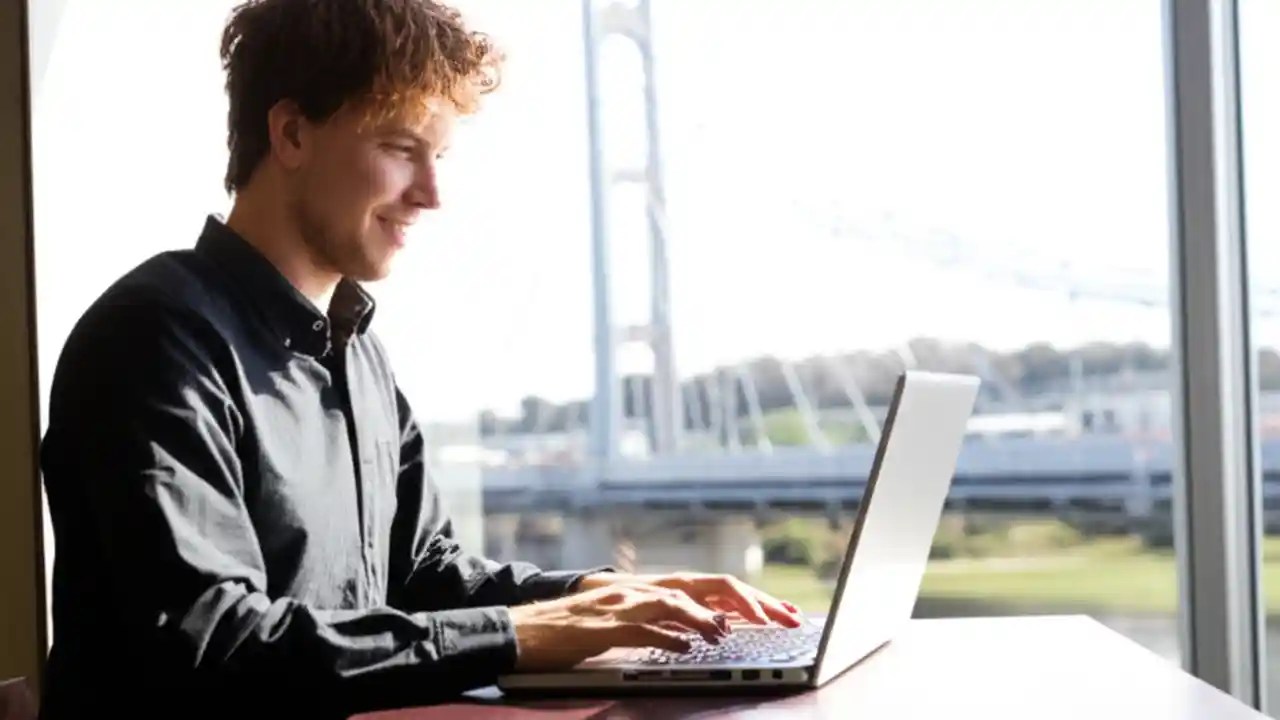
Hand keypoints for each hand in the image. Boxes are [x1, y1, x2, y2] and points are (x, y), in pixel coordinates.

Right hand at [577, 571, 803, 628]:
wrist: (528, 627)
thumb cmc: (579, 627)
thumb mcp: (631, 621)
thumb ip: (665, 624)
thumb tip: (700, 635)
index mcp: (655, 588)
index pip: (715, 586)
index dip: (753, 598)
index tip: (785, 613)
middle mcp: (645, 589)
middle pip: (708, 585)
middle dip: (750, 601)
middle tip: (784, 618)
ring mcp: (624, 605)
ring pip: (677, 600)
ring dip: (710, 614)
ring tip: (740, 629)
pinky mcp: (604, 626)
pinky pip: (642, 628)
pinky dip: (666, 635)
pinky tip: (687, 647)